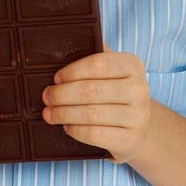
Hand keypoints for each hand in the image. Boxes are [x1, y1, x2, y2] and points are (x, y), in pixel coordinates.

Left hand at [41, 44, 149, 163]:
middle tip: (46, 96)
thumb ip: (94, 57)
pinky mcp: (131, 140)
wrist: (138, 126)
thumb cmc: (115, 93)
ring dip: (63, 113)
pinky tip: (67, 126)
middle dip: (62, 94)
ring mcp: (138, 116)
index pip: (97, 64)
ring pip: (91, 113)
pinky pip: (95, 134)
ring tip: (49, 113)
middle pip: (91, 90)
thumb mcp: (111, 71)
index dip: (72, 71)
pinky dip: (76, 130)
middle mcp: (139, 89)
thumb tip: (63, 46)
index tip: (56, 78)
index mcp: (132, 65)